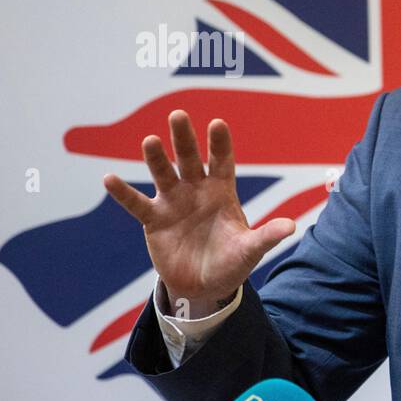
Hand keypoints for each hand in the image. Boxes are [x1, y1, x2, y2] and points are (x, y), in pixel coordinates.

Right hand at [102, 110, 294, 313]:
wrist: (205, 286)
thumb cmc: (232, 262)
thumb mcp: (251, 251)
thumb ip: (267, 236)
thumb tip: (292, 228)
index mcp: (222, 192)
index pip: (222, 162)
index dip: (220, 144)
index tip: (217, 123)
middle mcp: (196, 190)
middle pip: (190, 159)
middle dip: (185, 139)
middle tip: (178, 115)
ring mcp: (173, 203)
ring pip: (163, 174)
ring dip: (156, 159)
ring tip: (150, 141)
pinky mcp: (154, 220)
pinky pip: (137, 203)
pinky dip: (123, 193)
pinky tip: (109, 178)